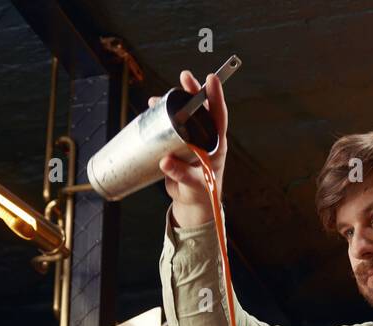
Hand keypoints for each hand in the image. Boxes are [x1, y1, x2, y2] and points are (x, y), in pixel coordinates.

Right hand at [152, 69, 227, 228]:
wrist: (192, 202)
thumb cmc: (201, 193)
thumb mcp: (195, 185)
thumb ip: (182, 174)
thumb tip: (165, 161)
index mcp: (216, 144)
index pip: (218, 116)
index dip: (216, 97)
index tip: (211, 80)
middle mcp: (205, 138)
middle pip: (201, 109)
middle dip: (193, 91)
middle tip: (185, 77)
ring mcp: (191, 139)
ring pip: (184, 114)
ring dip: (174, 102)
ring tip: (160, 97)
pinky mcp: (178, 143)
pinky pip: (171, 125)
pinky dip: (162, 115)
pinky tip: (153, 107)